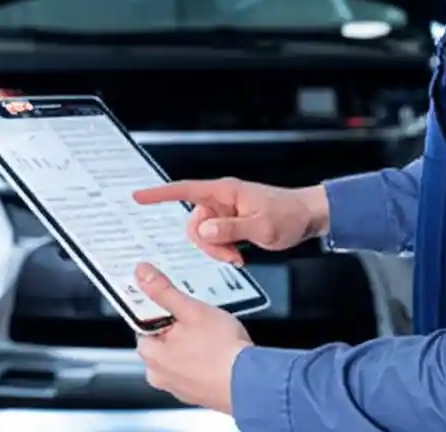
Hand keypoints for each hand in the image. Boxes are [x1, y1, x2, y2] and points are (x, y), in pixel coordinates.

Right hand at [133, 177, 328, 265]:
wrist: (307, 217)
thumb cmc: (288, 215)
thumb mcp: (261, 226)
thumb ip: (230, 229)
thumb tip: (203, 230)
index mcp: (225, 192)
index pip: (186, 190)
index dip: (160, 194)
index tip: (139, 197)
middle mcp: (222, 200)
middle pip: (194, 223)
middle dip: (207, 243)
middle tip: (230, 255)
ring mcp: (226, 212)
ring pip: (204, 235)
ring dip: (217, 249)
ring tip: (238, 256)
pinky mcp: (231, 222)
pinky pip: (216, 238)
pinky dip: (224, 250)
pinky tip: (239, 255)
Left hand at [133, 262, 252, 413]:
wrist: (250, 381)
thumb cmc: (222, 349)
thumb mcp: (191, 309)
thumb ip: (163, 291)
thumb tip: (143, 274)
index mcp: (151, 355)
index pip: (142, 323)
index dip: (156, 308)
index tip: (169, 299)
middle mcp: (159, 375)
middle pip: (159, 339)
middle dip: (175, 326)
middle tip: (194, 315)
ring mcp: (178, 386)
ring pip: (177, 354)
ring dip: (188, 343)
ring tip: (209, 332)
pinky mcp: (196, 393)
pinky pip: (192, 369)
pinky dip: (200, 359)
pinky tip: (215, 350)